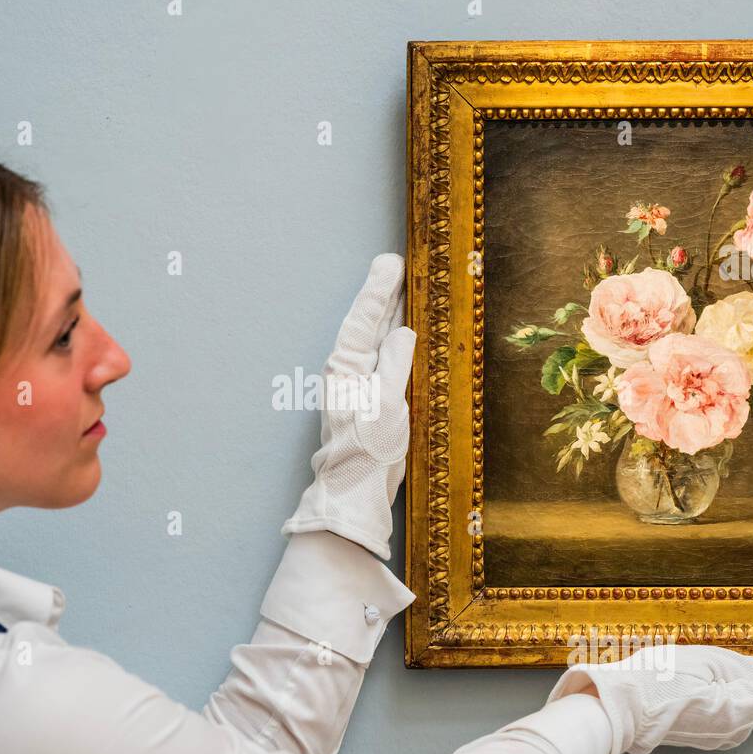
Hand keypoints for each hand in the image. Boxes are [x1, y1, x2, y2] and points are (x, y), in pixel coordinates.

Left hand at [281, 253, 415, 559]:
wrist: (354, 490)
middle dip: (384, 295)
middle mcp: (348, 371)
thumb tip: (403, 332)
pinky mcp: (369, 399)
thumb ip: (394, 363)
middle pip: (368, 324)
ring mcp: (358, 385)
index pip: (364, 318)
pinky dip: (395, 341)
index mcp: (346, 366)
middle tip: (398, 264)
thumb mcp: (386, 402)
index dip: (378, 290)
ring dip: (391, 314)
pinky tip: (406, 334)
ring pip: (377, 340)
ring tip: (406, 288)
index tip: (391, 263)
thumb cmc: (368, 449)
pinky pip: (384, 359)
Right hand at [546, 644, 752, 753]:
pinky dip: (737, 699)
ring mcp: (717, 736)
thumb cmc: (655, 680)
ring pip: (748, 708)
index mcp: (738, 711)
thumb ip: (742, 666)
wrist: (617, 707)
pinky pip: (731, 715)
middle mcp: (733, 730)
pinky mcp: (703, 736)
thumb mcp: (704, 660)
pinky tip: (730, 686)